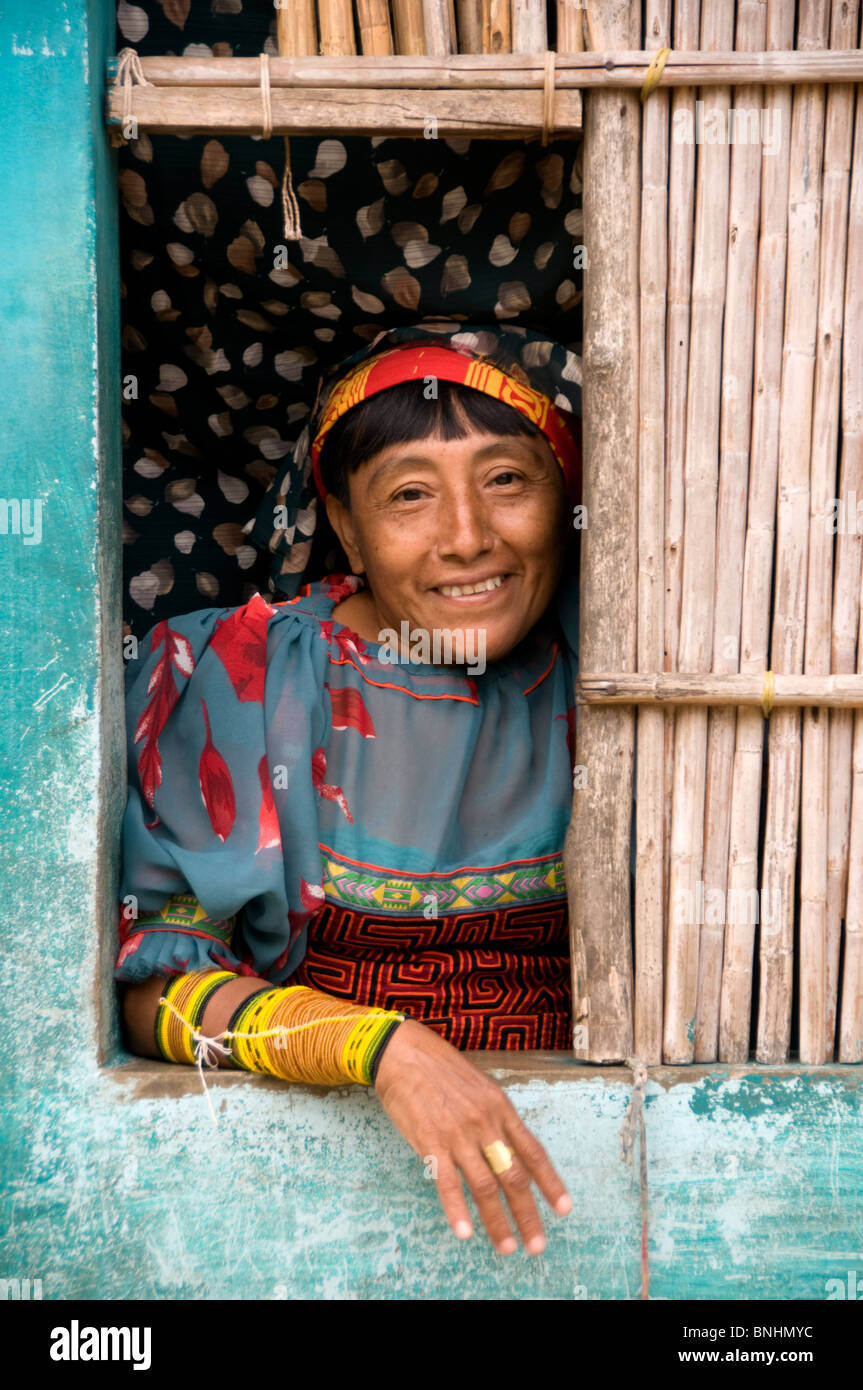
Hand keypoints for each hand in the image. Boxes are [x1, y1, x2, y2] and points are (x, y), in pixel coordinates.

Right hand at [374, 1019, 571, 1254]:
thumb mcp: (481, 1087)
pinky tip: (465, 1233)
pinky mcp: (431, 1142)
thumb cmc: (442, 1069)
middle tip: (537, 1245)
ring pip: (485, 1186)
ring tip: (506, 1248)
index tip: (563, 1209)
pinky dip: (457, 1210)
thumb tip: (509, 1148)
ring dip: (497, 1221)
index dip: (550, 1183)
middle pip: (514, 1176)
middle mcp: (486, 1124)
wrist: (404, 1053)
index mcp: (501, 1109)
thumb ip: (495, 1118)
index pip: (533, 1152)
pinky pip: (447, 1183)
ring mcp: (459, 1134)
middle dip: (528, 1215)